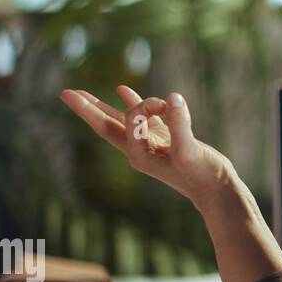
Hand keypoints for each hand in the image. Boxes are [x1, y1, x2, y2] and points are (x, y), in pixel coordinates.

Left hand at [59, 85, 237, 207]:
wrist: (216, 190)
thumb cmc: (202, 174)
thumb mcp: (190, 150)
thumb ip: (180, 125)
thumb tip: (173, 98)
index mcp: (138, 155)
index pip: (129, 120)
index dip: (142, 106)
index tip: (164, 105)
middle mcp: (138, 149)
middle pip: (106, 125)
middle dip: (86, 109)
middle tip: (65, 92)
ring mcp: (150, 144)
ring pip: (121, 121)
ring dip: (103, 106)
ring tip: (83, 93)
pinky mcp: (165, 139)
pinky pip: (143, 118)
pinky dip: (134, 104)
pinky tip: (122, 90)